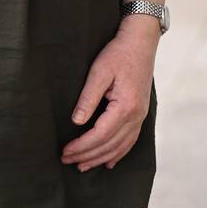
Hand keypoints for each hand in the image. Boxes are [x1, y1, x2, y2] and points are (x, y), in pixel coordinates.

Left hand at [61, 29, 155, 171]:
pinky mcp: (140, 113)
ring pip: (120, 146)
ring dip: (100, 158)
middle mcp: (136, 116)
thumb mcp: (99, 71)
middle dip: (87, 155)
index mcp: (126, 106)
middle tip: (67, 160)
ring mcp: (140, 116)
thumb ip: (88, 98)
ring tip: (83, 165)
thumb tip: (76, 122)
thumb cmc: (119, 53)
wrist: (140, 42)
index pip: (100, 135)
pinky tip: (109, 161)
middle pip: (109, 145)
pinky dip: (118, 153)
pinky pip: (130, 140)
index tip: (65, 151)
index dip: (81, 146)